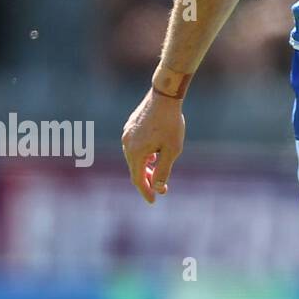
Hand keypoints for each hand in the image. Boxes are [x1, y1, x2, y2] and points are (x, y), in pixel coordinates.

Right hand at [121, 88, 185, 203]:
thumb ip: (163, 170)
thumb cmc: (171, 123)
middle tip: (162, 187)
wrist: (165, 96)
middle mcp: (126, 145)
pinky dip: (143, 154)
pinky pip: (134, 146)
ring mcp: (126, 134)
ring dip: (145, 166)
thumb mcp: (172, 150)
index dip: (146, 191)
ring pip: (134, 157)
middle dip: (147, 179)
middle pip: (135, 169)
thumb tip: (157, 187)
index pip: (138, 179)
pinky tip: (153, 154)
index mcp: (135, 153)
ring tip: (156, 169)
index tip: (154, 201)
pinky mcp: (130, 126)